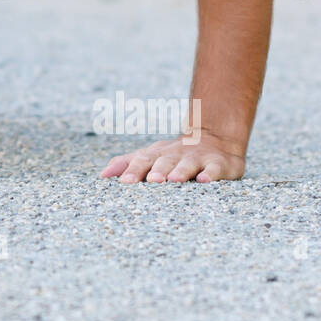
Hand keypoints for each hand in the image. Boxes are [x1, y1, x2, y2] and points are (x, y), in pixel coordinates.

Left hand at [99, 132, 244, 183]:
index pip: (142, 160)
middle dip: (157, 171)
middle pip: (164, 161)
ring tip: (173, 180)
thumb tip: (102, 175)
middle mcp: (175, 155)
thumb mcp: (150, 156)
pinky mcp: (217, 164)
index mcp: (157, 154)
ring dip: (180, 171)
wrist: (213, 138)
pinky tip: (205, 180)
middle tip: (151, 181)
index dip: (134, 170)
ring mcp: (197, 158)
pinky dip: (210, 173)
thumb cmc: (174, 154)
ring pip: (187, 164)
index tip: (124, 182)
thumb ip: (127, 163)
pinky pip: (214, 168)